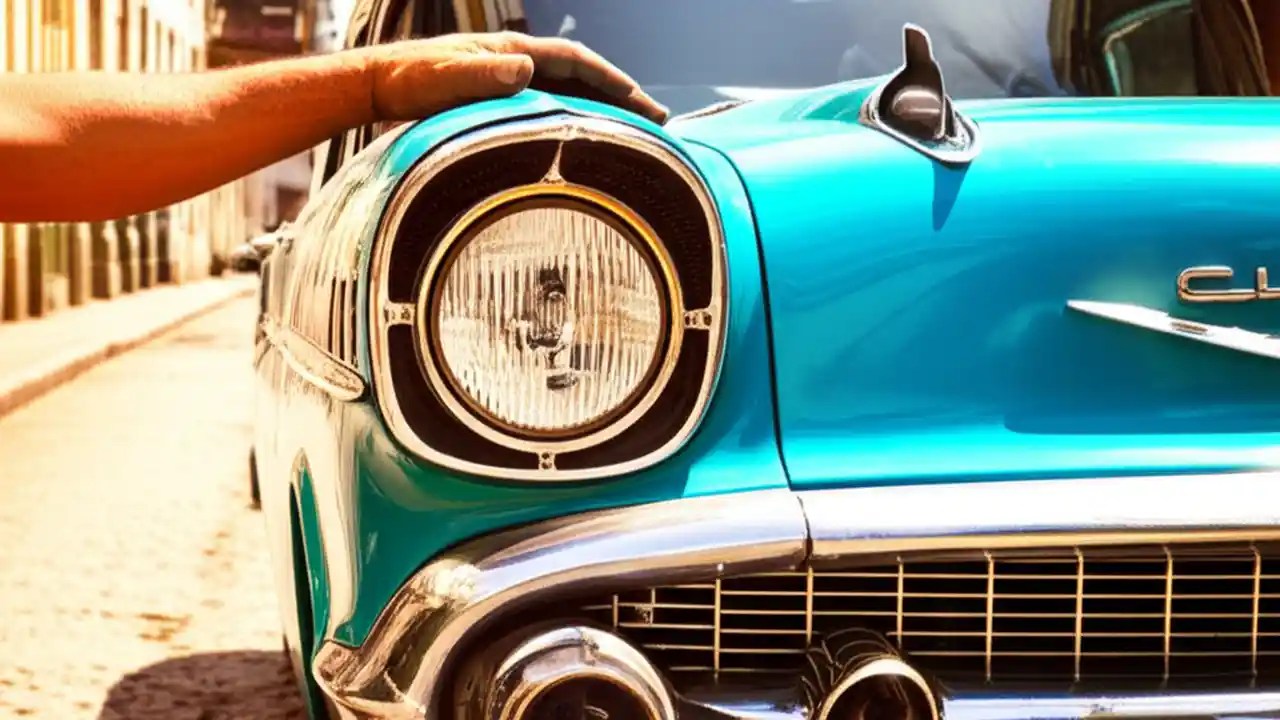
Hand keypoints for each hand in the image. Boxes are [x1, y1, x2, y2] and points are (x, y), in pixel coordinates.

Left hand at [358, 32, 668, 123]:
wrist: (374, 86)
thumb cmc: (406, 81)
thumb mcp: (445, 77)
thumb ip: (484, 75)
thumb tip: (528, 70)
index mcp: (511, 53)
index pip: (576, 63)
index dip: (614, 81)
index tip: (644, 104)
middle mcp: (515, 64)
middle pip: (580, 80)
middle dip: (620, 98)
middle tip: (657, 123)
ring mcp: (506, 83)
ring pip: (567, 96)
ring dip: (600, 113)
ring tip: (633, 138)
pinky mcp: (494, 105)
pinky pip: (545, 113)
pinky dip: (571, 125)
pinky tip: (581, 149)